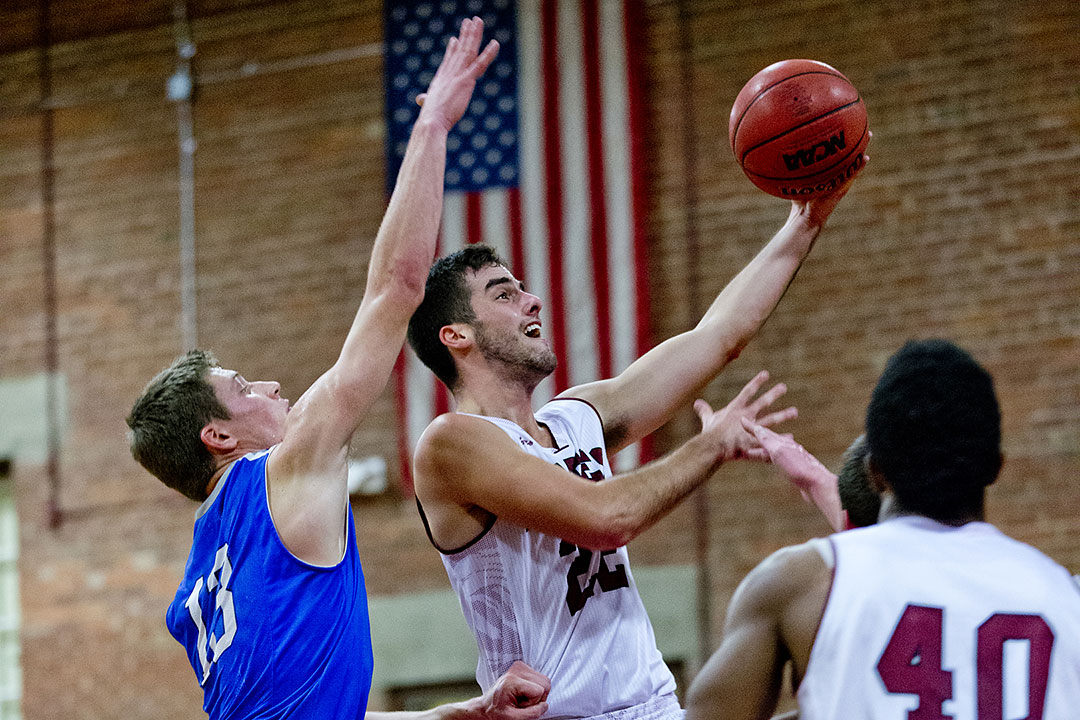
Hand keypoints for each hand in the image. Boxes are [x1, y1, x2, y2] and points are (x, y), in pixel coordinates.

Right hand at [415, 17, 499, 131]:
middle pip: (459, 50)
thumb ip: (426, 101)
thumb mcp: (428, 106)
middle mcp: (449, 73)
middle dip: (465, 35)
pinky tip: (495, 43)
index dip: (453, 49)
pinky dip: (488, 53)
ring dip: (474, 34)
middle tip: (470, 21)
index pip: (449, 60)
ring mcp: (458, 75)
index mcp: (441, 79)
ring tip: (478, 21)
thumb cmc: (429, 118)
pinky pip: (480, 64)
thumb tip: (420, 101)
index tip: (455, 39)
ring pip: (468, 50)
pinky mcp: (466, 81)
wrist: (431, 121)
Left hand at [470, 661, 549, 719]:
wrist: (486, 706)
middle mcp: (517, 669)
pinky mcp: (522, 667)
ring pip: (544, 681)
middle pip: (545, 683)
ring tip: (521, 698)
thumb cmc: (495, 712)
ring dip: (536, 693)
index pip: (539, 690)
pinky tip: (522, 693)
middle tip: (521, 702)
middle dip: (537, 697)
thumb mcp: (512, 718)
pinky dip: (534, 688)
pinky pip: (540, 679)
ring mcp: (520, 666)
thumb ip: (531, 713)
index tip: (520, 705)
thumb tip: (544, 706)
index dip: (533, 703)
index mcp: (512, 680)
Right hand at [694, 370, 796, 462]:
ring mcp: (750, 429)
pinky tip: (790, 438)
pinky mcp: (753, 442)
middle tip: (783, 387)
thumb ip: (704, 410)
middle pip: (762, 403)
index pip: (747, 392)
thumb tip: (697, 403)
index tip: (766, 374)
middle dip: (773, 394)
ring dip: (783, 416)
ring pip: (770, 420)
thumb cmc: (709, 433)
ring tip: (794, 412)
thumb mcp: (708, 419)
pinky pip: (769, 440)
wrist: (710, 447)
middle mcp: (745, 417)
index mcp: (735, 409)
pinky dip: (779, 439)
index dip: (757, 382)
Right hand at [741, 419, 833, 499]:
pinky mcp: (794, 470)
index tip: (741, 420)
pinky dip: (768, 459)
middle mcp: (786, 448)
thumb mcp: (778, 451)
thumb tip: (757, 427)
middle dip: (754, 438)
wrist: (817, 484)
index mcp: (781, 443)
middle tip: (743, 436)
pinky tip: (772, 462)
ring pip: (770, 451)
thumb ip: (767, 440)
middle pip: (766, 441)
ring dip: (759, 450)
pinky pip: (776, 461)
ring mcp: (790, 459)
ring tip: (751, 452)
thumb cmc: (797, 467)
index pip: (762, 432)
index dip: (751, 427)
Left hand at [790, 133, 870, 227]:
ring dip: (860, 149)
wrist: (805, 218)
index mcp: (826, 173)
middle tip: (859, 125)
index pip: (834, 154)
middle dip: (852, 141)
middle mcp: (835, 175)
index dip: (838, 143)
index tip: (841, 128)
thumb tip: (778, 154)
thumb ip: (791, 169)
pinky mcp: (841, 190)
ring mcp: (840, 182)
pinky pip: (852, 176)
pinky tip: (866, 158)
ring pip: (853, 162)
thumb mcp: (794, 181)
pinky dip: (859, 167)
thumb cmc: (799, 200)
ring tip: (868, 135)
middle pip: (846, 155)